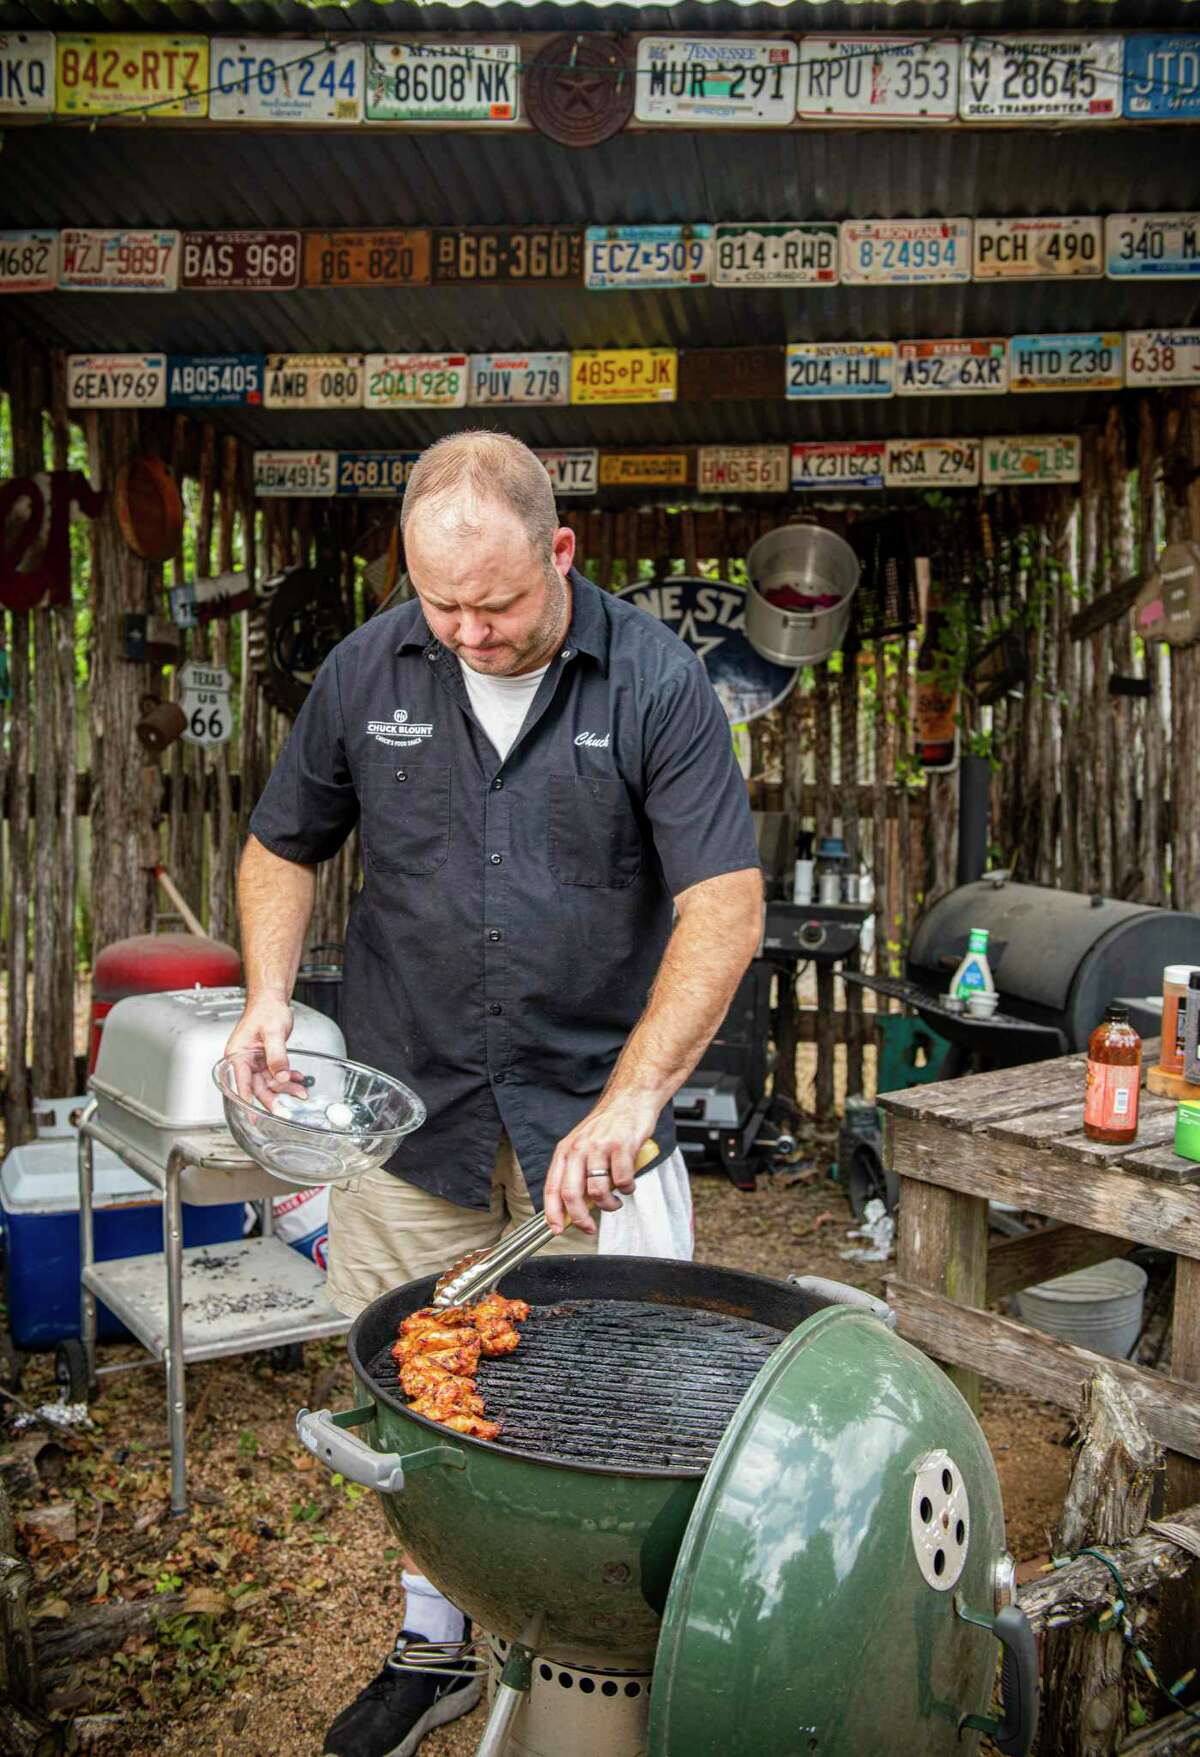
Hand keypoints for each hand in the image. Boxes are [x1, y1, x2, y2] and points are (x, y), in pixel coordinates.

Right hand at [224, 994, 293, 1103]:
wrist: (272, 1000)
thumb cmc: (266, 1010)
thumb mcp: (273, 1032)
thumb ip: (276, 1056)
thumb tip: (280, 1076)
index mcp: (237, 1054)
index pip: (241, 1083)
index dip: (247, 1101)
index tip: (252, 1116)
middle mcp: (244, 1060)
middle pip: (257, 1086)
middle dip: (273, 1098)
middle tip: (284, 1110)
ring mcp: (255, 1061)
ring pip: (269, 1082)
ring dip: (285, 1088)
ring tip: (300, 1092)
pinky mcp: (265, 1060)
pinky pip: (276, 1074)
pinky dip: (287, 1077)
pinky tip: (298, 1079)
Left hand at [543, 1096, 661, 1236]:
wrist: (629, 1100)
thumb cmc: (607, 1127)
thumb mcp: (582, 1146)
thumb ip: (576, 1173)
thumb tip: (574, 1209)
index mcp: (565, 1151)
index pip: (552, 1187)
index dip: (552, 1212)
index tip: (557, 1230)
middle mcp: (579, 1148)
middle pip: (571, 1193)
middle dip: (580, 1218)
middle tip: (589, 1228)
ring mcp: (600, 1147)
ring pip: (598, 1191)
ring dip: (609, 1204)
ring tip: (615, 1201)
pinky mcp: (622, 1146)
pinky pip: (623, 1180)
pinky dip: (628, 1189)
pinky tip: (629, 1184)